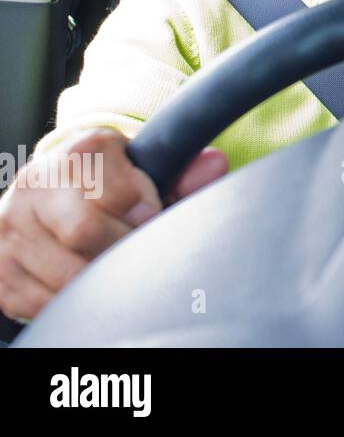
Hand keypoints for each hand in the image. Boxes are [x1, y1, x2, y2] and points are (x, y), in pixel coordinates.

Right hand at [0, 128, 226, 320]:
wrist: (51, 195)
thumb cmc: (111, 183)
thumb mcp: (146, 168)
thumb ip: (183, 171)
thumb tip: (214, 166)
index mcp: (81, 150)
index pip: (118, 188)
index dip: (145, 210)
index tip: (152, 215)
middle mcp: (38, 183)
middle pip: (86, 231)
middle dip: (123, 248)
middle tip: (139, 250)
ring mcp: (13, 227)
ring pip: (66, 272)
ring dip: (102, 279)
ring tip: (119, 269)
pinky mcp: (2, 269)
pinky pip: (44, 300)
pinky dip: (75, 301)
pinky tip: (90, 285)